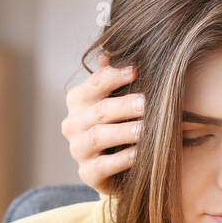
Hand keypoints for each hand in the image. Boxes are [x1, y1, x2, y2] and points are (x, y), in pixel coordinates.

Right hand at [62, 55, 142, 191]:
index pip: (95, 83)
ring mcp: (78, 150)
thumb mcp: (119, 99)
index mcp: (78, 100)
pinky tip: (139, 153)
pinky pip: (104, 165)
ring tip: (146, 129)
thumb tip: (112, 49)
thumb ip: (115, 77)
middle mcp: (73, 124)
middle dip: (125, 105)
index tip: (137, 70)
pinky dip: (122, 159)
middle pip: (100, 110)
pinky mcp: (88, 174)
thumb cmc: (119, 125)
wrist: (118, 169)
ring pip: (98, 136)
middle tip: (148, 103)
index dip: (115, 75)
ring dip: (124, 131)